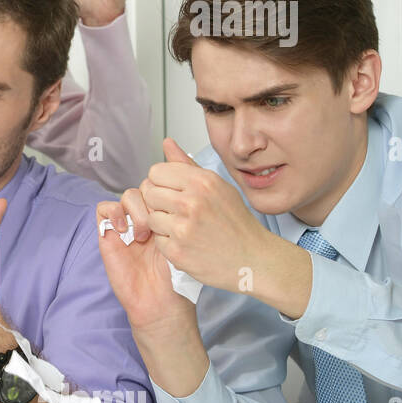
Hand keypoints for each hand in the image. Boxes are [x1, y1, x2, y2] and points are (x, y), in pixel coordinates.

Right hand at [96, 193, 192, 336]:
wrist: (161, 300)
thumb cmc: (178, 274)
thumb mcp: (189, 239)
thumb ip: (187, 213)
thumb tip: (189, 183)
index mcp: (167, 214)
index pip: (165, 185)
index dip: (169, 193)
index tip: (176, 213)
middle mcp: (147, 216)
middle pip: (147, 186)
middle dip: (155, 201)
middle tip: (161, 225)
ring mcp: (127, 223)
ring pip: (128, 195)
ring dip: (138, 211)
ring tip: (144, 235)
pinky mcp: (107, 233)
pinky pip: (105, 208)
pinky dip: (115, 213)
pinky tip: (125, 231)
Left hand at [139, 139, 277, 292]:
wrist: (253, 259)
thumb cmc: (236, 222)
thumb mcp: (217, 186)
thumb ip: (187, 165)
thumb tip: (167, 143)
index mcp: (202, 182)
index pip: (156, 171)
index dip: (161, 182)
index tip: (172, 191)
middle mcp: (192, 202)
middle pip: (148, 192)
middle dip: (158, 202)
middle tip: (177, 212)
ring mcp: (183, 228)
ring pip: (150, 217)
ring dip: (162, 224)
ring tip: (184, 227)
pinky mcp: (177, 251)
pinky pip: (157, 240)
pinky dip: (168, 243)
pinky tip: (187, 243)